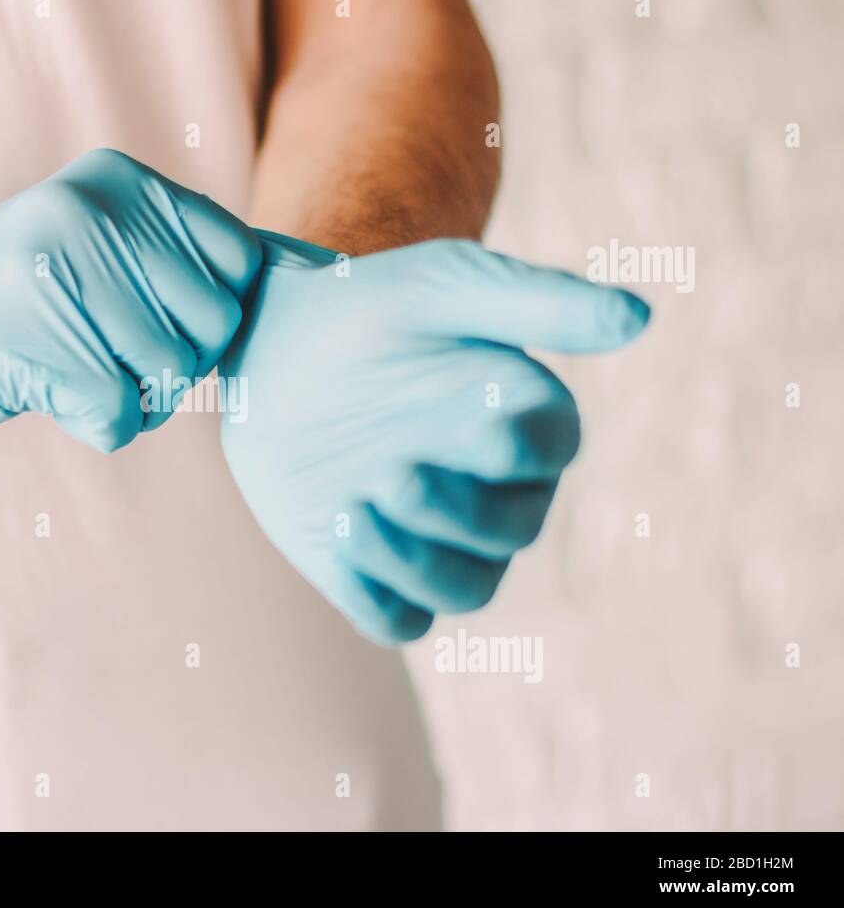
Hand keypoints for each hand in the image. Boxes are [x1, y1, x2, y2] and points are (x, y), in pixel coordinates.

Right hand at [0, 149, 260, 448]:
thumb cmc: (16, 304)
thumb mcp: (103, 253)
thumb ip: (193, 261)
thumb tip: (319, 276)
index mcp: (120, 180)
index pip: (239, 265)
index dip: (204, 318)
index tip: (142, 321)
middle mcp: (90, 209)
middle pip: (214, 329)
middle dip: (171, 367)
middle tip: (100, 354)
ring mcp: (53, 268)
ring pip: (172, 378)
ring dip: (134, 400)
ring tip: (70, 369)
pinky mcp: (23, 338)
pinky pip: (120, 417)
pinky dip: (94, 425)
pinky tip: (44, 393)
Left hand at [220, 231, 650, 644]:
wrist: (267, 349)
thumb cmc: (363, 309)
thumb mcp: (441, 288)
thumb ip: (534, 303)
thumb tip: (639, 317)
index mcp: (524, 422)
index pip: (551, 454)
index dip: (521, 454)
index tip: (481, 431)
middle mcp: (495, 491)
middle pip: (508, 533)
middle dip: (454, 511)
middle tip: (390, 470)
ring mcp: (437, 538)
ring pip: (464, 589)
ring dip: (414, 562)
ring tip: (351, 509)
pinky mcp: (376, 572)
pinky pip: (396, 619)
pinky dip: (375, 594)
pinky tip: (336, 539)